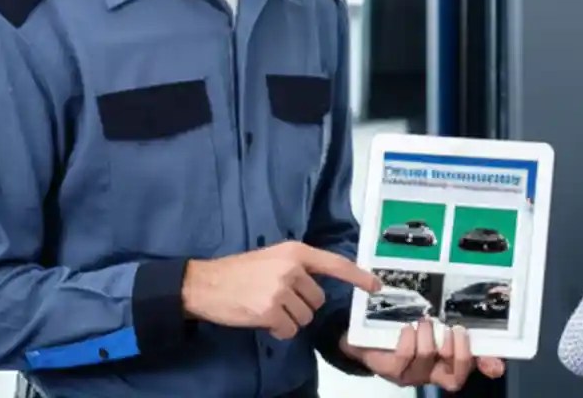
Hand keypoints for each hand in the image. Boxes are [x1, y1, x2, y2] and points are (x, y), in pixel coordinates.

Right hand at [182, 242, 381, 339]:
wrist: (205, 283)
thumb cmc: (239, 271)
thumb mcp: (272, 258)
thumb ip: (297, 267)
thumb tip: (318, 286)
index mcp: (295, 252)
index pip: (335, 264)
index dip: (359, 276)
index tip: (376, 286)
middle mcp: (291, 268)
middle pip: (318, 300)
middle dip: (301, 305)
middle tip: (277, 299)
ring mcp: (281, 290)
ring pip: (305, 317)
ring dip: (289, 319)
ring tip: (266, 306)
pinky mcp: (270, 311)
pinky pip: (289, 330)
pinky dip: (278, 330)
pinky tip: (261, 318)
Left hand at [341, 320, 505, 389]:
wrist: (366, 334)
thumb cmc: (405, 328)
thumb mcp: (434, 326)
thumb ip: (460, 331)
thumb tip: (488, 337)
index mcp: (448, 362)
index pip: (472, 370)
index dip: (486, 367)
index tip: (495, 363)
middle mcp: (433, 372)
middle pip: (454, 377)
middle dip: (456, 351)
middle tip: (453, 329)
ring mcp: (412, 374)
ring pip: (429, 360)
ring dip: (428, 338)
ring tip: (424, 322)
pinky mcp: (391, 370)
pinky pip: (405, 358)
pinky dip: (408, 340)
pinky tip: (407, 329)